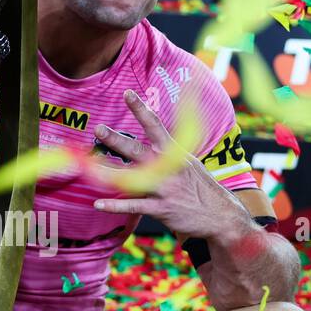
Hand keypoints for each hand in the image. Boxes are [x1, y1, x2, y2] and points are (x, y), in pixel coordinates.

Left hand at [90, 90, 250, 241]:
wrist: (221, 217)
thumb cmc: (201, 188)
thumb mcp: (189, 164)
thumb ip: (169, 152)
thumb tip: (153, 137)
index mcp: (175, 153)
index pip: (156, 126)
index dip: (141, 109)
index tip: (127, 94)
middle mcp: (169, 168)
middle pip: (138, 150)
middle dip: (117, 140)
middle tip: (98, 129)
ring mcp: (165, 189)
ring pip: (132, 180)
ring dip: (109, 173)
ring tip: (89, 168)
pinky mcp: (162, 209)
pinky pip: (134, 207)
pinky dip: (115, 206)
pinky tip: (98, 204)